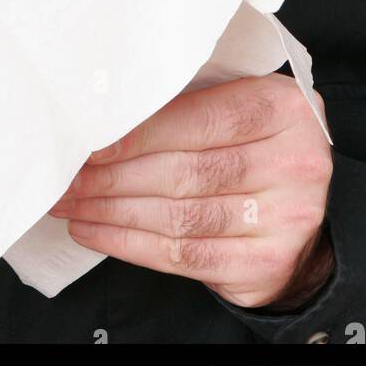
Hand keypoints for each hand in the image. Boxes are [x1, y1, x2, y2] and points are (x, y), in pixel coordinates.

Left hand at [49, 74, 333, 308]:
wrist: (299, 207)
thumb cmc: (252, 144)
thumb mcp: (236, 103)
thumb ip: (186, 101)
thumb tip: (105, 112)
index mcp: (283, 109)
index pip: (197, 119)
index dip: (135, 135)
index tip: (88, 144)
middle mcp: (293, 163)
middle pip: (183, 171)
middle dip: (112, 176)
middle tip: (67, 177)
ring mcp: (285, 219)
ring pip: (178, 215)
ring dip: (112, 211)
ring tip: (71, 203)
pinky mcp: (265, 264)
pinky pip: (183, 255)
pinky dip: (129, 244)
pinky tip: (94, 232)